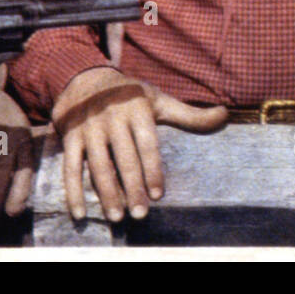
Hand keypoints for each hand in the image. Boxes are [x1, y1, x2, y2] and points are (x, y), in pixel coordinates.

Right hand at [52, 67, 226, 222]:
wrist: (85, 77)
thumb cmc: (130, 95)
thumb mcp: (158, 101)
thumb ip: (190, 115)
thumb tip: (225, 115)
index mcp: (137, 108)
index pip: (147, 143)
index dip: (153, 169)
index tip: (159, 194)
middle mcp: (112, 117)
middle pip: (123, 158)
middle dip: (132, 187)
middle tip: (141, 214)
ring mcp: (89, 127)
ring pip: (98, 165)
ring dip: (106, 193)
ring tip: (117, 216)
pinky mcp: (69, 136)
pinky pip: (70, 166)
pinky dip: (73, 191)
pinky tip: (81, 213)